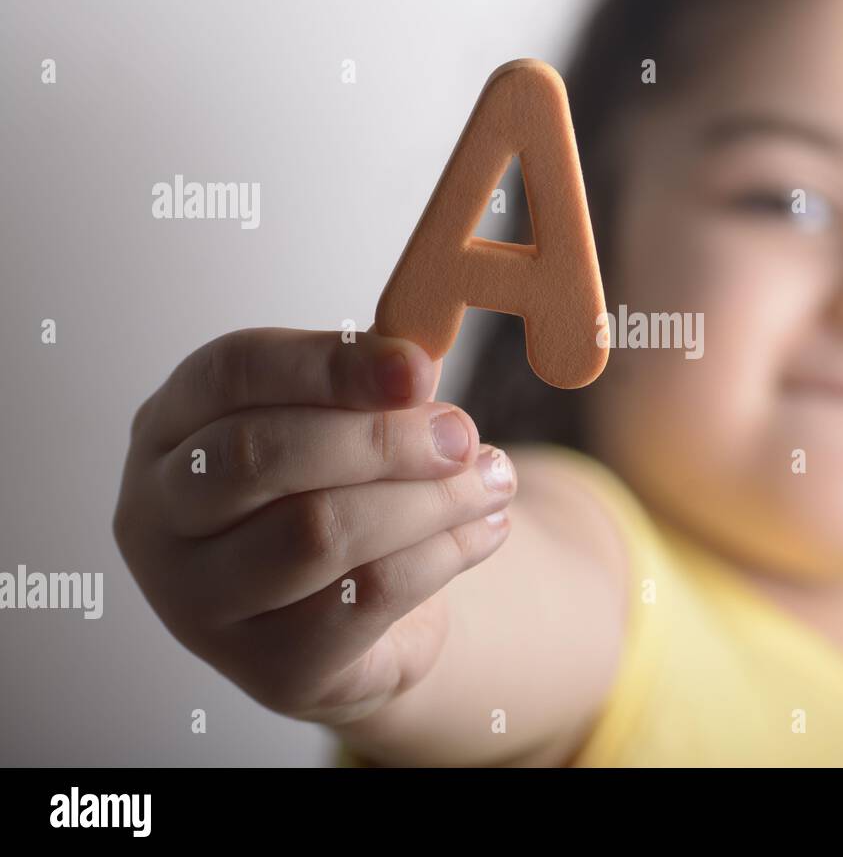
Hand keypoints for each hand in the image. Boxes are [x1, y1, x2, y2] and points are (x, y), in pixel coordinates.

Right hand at [112, 327, 515, 724]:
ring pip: (317, 532)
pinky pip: (368, 597)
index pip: (232, 372)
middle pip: (261, 454)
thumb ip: (370, 387)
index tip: (419, 367)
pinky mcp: (267, 668)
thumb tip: (415, 364)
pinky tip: (485, 530)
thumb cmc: (337, 492)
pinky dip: (444, 554)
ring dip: (428, 500)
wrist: (358, 618)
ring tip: (493, 481)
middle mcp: (159, 515)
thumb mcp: (343, 422)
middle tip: (463, 435)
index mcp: (171, 426)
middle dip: (381, 439)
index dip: (330, 364)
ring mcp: (199, 603)